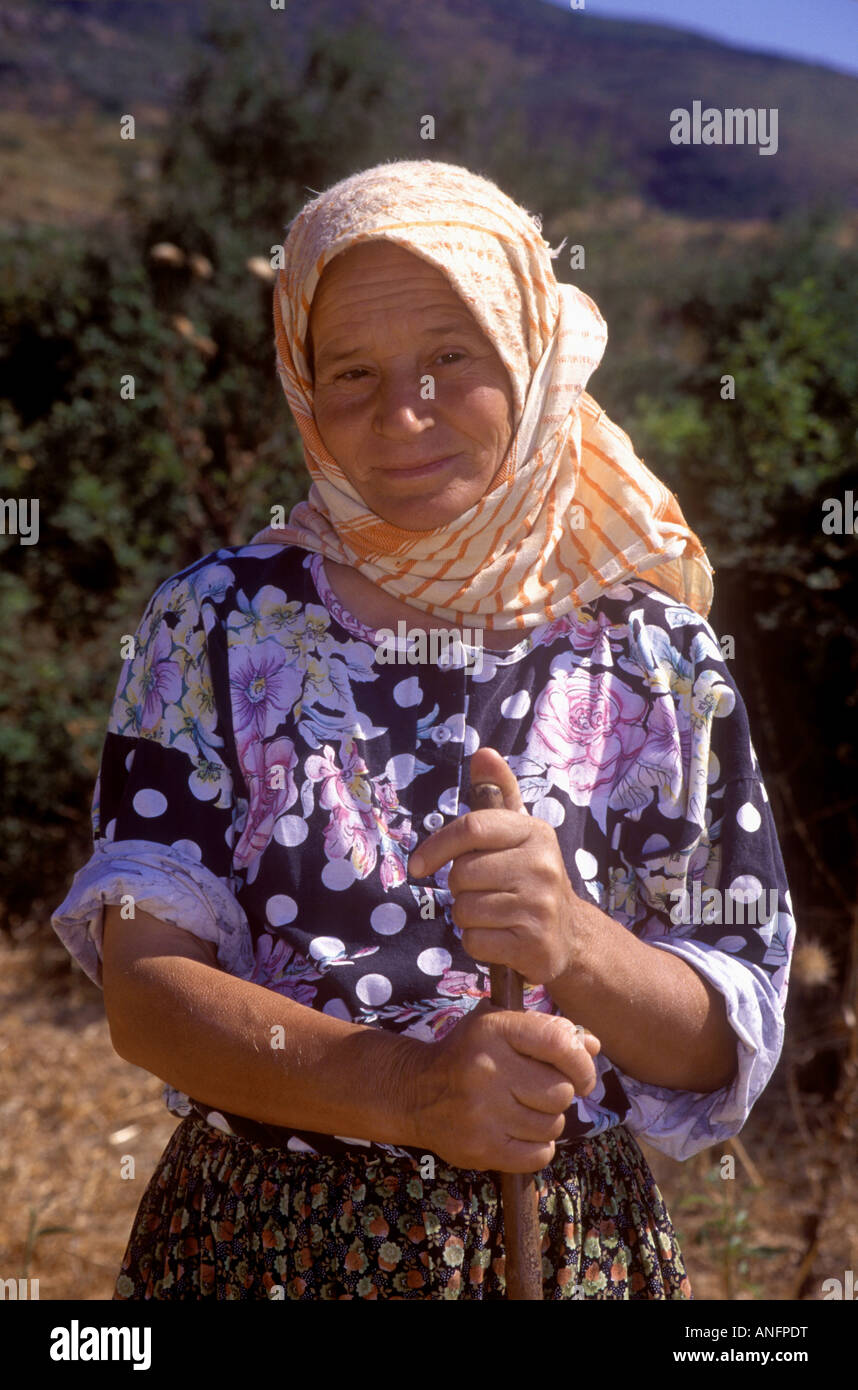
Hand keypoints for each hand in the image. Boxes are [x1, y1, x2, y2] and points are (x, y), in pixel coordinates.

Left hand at [409, 747, 584, 985]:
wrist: (569, 934)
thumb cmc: (530, 876)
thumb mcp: (519, 832)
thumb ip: (499, 792)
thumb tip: (483, 754)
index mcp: (535, 832)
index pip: (471, 827)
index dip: (436, 846)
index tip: (418, 865)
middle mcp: (543, 866)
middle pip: (461, 873)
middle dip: (459, 886)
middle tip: (483, 890)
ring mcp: (540, 907)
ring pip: (464, 910)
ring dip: (468, 916)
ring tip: (493, 913)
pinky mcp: (534, 944)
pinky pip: (474, 941)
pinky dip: (477, 942)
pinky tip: (499, 936)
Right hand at [409, 1000, 600, 1171]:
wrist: (414, 1092)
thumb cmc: (469, 1054)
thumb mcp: (500, 1026)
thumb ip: (548, 1031)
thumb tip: (594, 1046)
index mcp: (495, 1031)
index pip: (560, 1044)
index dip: (581, 1063)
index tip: (581, 1075)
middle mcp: (488, 1069)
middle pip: (560, 1092)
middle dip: (559, 1094)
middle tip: (540, 1093)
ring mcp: (483, 1113)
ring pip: (552, 1125)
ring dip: (547, 1121)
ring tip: (523, 1111)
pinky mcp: (480, 1149)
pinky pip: (538, 1155)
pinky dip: (538, 1148)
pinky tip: (519, 1133)